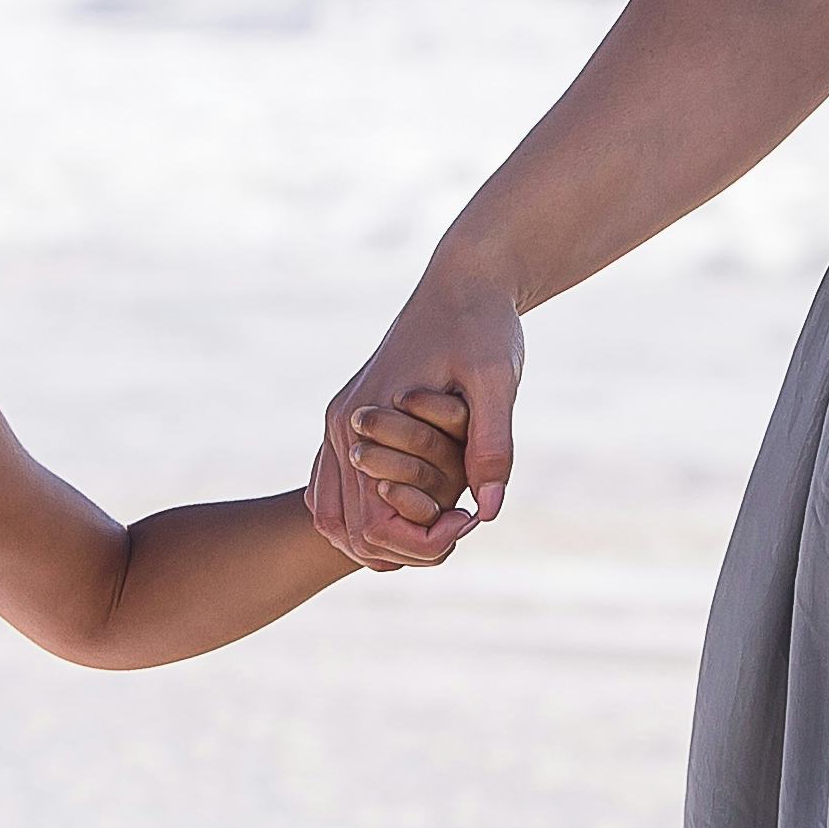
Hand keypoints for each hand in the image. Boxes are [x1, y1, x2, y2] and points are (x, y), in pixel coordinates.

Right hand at [311, 269, 523, 567]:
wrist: (463, 280)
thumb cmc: (482, 325)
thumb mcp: (497, 381)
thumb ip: (493, 446)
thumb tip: (489, 513)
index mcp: (365, 417)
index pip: (372, 522)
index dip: (422, 541)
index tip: (468, 521)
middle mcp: (339, 424)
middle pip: (346, 529)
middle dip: (402, 547)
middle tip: (459, 527)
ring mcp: (337, 421)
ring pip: (331, 516)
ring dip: (378, 539)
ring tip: (437, 529)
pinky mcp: (347, 419)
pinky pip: (333, 489)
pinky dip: (363, 516)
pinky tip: (412, 514)